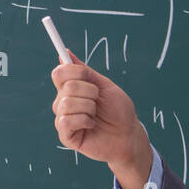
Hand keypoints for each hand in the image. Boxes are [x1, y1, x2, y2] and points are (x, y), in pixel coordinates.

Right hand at [50, 47, 144, 169]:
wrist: (128, 135)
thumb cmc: (118, 111)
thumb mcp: (105, 86)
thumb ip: (85, 71)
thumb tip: (65, 52)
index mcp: (72, 89)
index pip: (59, 73)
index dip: (74, 71)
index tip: (89, 77)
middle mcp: (63, 103)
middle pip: (67, 86)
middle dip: (91, 91)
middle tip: (98, 101)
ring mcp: (63, 120)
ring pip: (67, 103)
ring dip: (89, 107)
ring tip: (96, 115)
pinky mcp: (65, 136)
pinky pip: (66, 121)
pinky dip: (84, 120)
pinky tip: (91, 125)